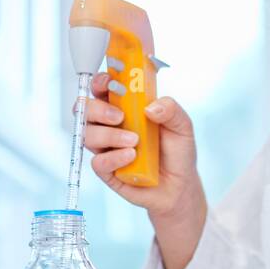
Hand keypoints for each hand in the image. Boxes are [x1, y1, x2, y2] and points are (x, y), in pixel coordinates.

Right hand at [83, 72, 202, 219]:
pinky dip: (113, 158)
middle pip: (86, 109)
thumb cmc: (177, 152)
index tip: (109, 81)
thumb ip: (171, 110)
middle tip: (120, 116)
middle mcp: (112, 125)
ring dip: (110, 136)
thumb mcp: (183, 126)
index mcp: (127, 107)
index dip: (101, 81)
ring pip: (88, 134)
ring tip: (134, 141)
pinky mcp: (107, 170)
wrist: (179, 187)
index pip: (104, 88)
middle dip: (98, 109)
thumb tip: (151, 107)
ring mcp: (107, 147)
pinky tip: (131, 158)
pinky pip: (97, 161)